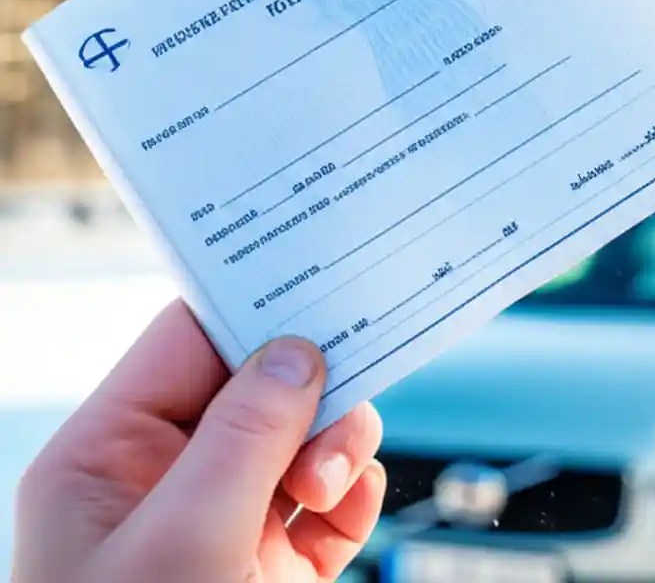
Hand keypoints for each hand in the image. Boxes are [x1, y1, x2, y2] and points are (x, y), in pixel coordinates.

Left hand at [14, 299, 385, 581]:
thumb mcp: (184, 541)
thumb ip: (245, 437)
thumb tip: (296, 354)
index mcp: (112, 454)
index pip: (186, 344)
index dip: (251, 309)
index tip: (319, 284)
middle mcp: (171, 477)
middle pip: (262, 385)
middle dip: (311, 391)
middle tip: (329, 412)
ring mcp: (230, 518)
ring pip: (308, 436)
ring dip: (340, 445)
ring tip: (327, 486)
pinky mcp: (280, 559)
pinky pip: (336, 497)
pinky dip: (357, 495)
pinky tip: (344, 512)